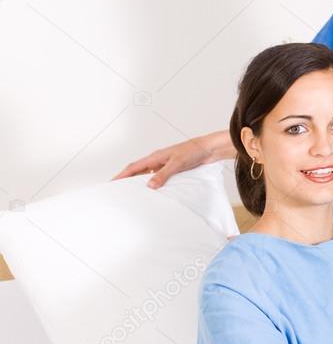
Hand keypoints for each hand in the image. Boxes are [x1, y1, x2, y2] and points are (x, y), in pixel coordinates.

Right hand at [112, 131, 234, 188]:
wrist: (209, 149)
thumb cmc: (194, 151)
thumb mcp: (177, 164)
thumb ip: (163, 174)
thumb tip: (149, 185)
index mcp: (155, 157)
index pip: (133, 167)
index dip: (121, 176)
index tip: (111, 183)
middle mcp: (158, 160)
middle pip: (137, 171)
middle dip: (127, 180)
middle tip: (118, 191)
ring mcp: (165, 165)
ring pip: (147, 175)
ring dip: (140, 183)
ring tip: (132, 194)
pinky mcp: (173, 169)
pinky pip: (158, 178)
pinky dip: (153, 184)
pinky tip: (154, 192)